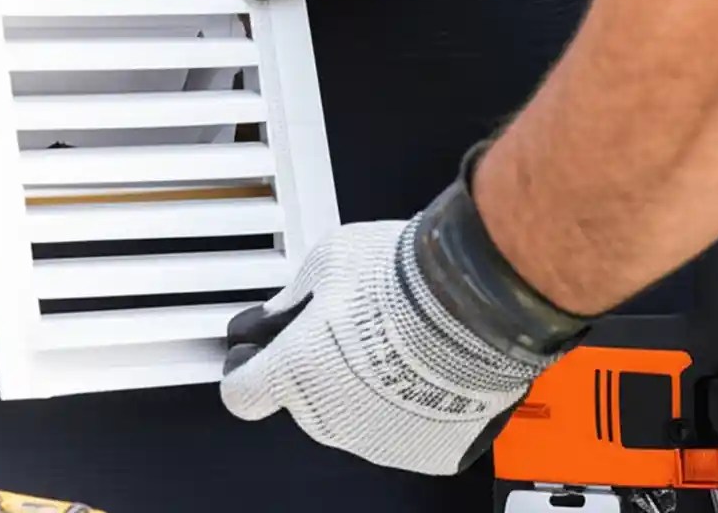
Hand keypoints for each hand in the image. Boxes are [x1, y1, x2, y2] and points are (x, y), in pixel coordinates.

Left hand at [220, 217, 548, 475]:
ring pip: (357, 419)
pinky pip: (408, 432)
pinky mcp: (426, 454)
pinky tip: (431, 371)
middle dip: (320, 369)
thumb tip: (274, 316)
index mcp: (292, 374)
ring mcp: (378, 441)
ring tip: (402, 345)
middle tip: (354, 329)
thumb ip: (291, 301)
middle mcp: (328, 418)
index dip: (248, 371)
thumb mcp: (324, 264)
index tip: (255, 356)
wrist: (476, 302)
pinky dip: (415, 409)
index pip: (242, 394)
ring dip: (368, 390)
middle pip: (307, 401)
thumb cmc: (402, 280)